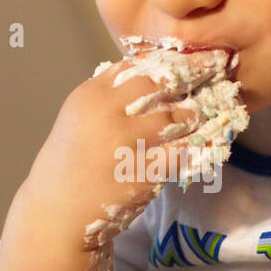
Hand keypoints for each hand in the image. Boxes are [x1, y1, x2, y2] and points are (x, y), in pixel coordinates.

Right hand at [24, 46, 228, 249]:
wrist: (57, 214)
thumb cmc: (72, 164)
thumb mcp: (81, 118)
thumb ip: (111, 95)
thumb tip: (156, 75)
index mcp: (90, 95)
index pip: (137, 65)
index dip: (168, 59)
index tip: (190, 56)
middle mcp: (107, 114)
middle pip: (161, 83)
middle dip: (191, 74)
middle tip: (214, 69)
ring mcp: (125, 143)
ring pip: (176, 116)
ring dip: (194, 114)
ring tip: (202, 114)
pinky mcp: (143, 173)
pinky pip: (182, 151)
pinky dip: (194, 146)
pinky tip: (200, 143)